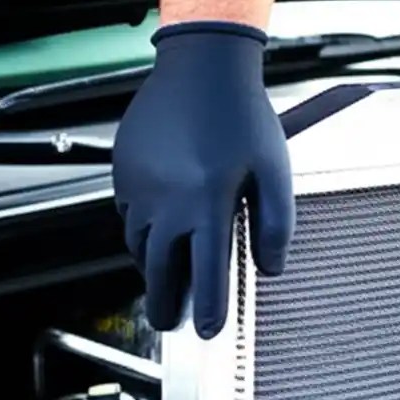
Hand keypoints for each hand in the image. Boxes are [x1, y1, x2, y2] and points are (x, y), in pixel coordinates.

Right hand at [112, 21, 293, 338]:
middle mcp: (168, 201)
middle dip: (166, 303)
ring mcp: (140, 187)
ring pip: (140, 246)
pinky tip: (163, 228)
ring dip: (155, 266)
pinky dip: (143, 231)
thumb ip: (276, 225)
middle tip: (172, 322)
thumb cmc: (243, 118)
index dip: (209, 308)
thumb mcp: (275, 172)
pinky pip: (129, 217)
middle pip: (161, 271)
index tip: (210, 331)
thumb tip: (270, 269)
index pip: (207, 273)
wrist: (201, 68)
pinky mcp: (124, 172)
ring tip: (171, 276)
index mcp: (209, 204)